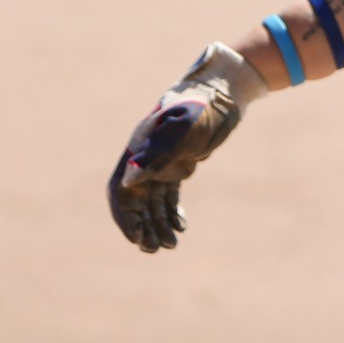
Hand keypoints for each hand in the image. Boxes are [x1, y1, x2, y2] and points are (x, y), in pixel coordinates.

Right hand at [108, 43, 268, 251]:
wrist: (223, 93)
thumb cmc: (199, 109)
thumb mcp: (180, 131)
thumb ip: (154, 154)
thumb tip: (129, 182)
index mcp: (137, 151)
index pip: (120, 192)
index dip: (124, 217)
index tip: (135, 238)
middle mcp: (144, 159)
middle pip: (136, 202)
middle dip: (143, 227)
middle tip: (155, 249)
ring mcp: (161, 162)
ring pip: (153, 202)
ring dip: (158, 224)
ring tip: (171, 245)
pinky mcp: (178, 164)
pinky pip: (169, 194)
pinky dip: (171, 211)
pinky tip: (181, 226)